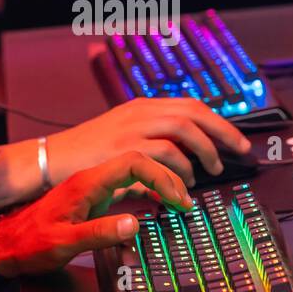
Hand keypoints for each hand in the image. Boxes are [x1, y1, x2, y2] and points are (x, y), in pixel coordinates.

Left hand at [0, 151, 191, 276]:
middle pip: (140, 163)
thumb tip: (134, 225)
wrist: (4, 243)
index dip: (161, 176)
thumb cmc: (29, 243)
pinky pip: (128, 184)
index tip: (178, 198)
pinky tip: (159, 202)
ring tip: (180, 200)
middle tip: (186, 202)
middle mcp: (92, 178)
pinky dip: (148, 190)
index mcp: (87, 182)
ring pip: (136, 171)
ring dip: (160, 181)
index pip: (134, 162)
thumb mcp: (64, 243)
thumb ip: (99, 233)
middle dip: (168, 177)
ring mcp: (93, 186)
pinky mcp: (93, 197)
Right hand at [45, 98, 251, 187]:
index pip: (190, 106)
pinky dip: (179, 170)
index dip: (219, 122)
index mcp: (142, 108)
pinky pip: (163, 154)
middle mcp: (140, 112)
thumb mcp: (123, 144)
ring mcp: (132, 127)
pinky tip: (182, 185)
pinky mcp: (123, 147)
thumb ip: (153, 150)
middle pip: (193, 112)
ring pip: (182, 129)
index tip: (237, 141)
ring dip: (202, 151)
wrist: (52, 159)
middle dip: (222, 132)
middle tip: (239, 152)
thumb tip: (183, 169)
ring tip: (209, 172)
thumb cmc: (87, 157)